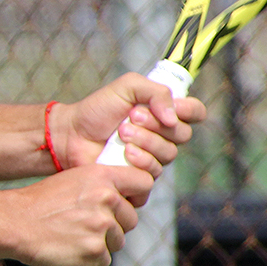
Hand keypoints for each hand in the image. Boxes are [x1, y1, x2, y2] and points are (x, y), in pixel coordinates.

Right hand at [9, 164, 155, 265]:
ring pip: (118, 241)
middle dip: (115, 225)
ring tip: (73, 236)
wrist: (14, 222)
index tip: (127, 202)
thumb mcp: (73, 180)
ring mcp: (102, 226)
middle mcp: (107, 199)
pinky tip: (69, 249)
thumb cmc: (41, 202)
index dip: (137, 195)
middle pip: (131, 219)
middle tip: (88, 226)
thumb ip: (102, 187)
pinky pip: (104, 260)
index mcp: (102, 176)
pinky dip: (89, 260)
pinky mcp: (95, 252)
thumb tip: (124, 202)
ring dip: (101, 243)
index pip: (144, 182)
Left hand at [52, 74, 207, 174]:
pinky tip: (124, 153)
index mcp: (163, 112)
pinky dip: (140, 161)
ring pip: (168, 154)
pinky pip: (154, 174)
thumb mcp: (127, 87)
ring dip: (145, 140)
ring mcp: (153, 158)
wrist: (71, 134)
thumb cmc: (98, 109)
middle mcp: (163, 136)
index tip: (169, 108)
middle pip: (182, 134)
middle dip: (156, 124)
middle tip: (131, 117)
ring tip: (121, 133)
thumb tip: (174, 116)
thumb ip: (155, 92)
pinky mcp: (140, 178)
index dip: (189, 111)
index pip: (195, 112)